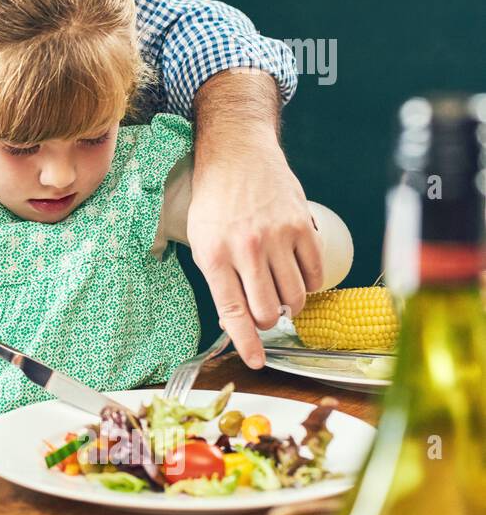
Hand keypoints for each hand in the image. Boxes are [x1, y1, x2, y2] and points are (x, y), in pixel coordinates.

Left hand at [189, 72, 323, 368]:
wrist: (237, 153)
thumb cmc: (214, 199)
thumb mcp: (200, 239)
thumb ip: (217, 278)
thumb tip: (235, 321)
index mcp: (214, 254)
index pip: (233, 311)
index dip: (246, 342)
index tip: (256, 362)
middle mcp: (246, 248)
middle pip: (269, 311)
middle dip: (267, 321)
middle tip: (264, 311)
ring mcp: (278, 237)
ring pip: (295, 296)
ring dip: (289, 304)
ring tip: (279, 291)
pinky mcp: (302, 226)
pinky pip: (315, 273)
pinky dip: (309, 283)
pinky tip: (296, 275)